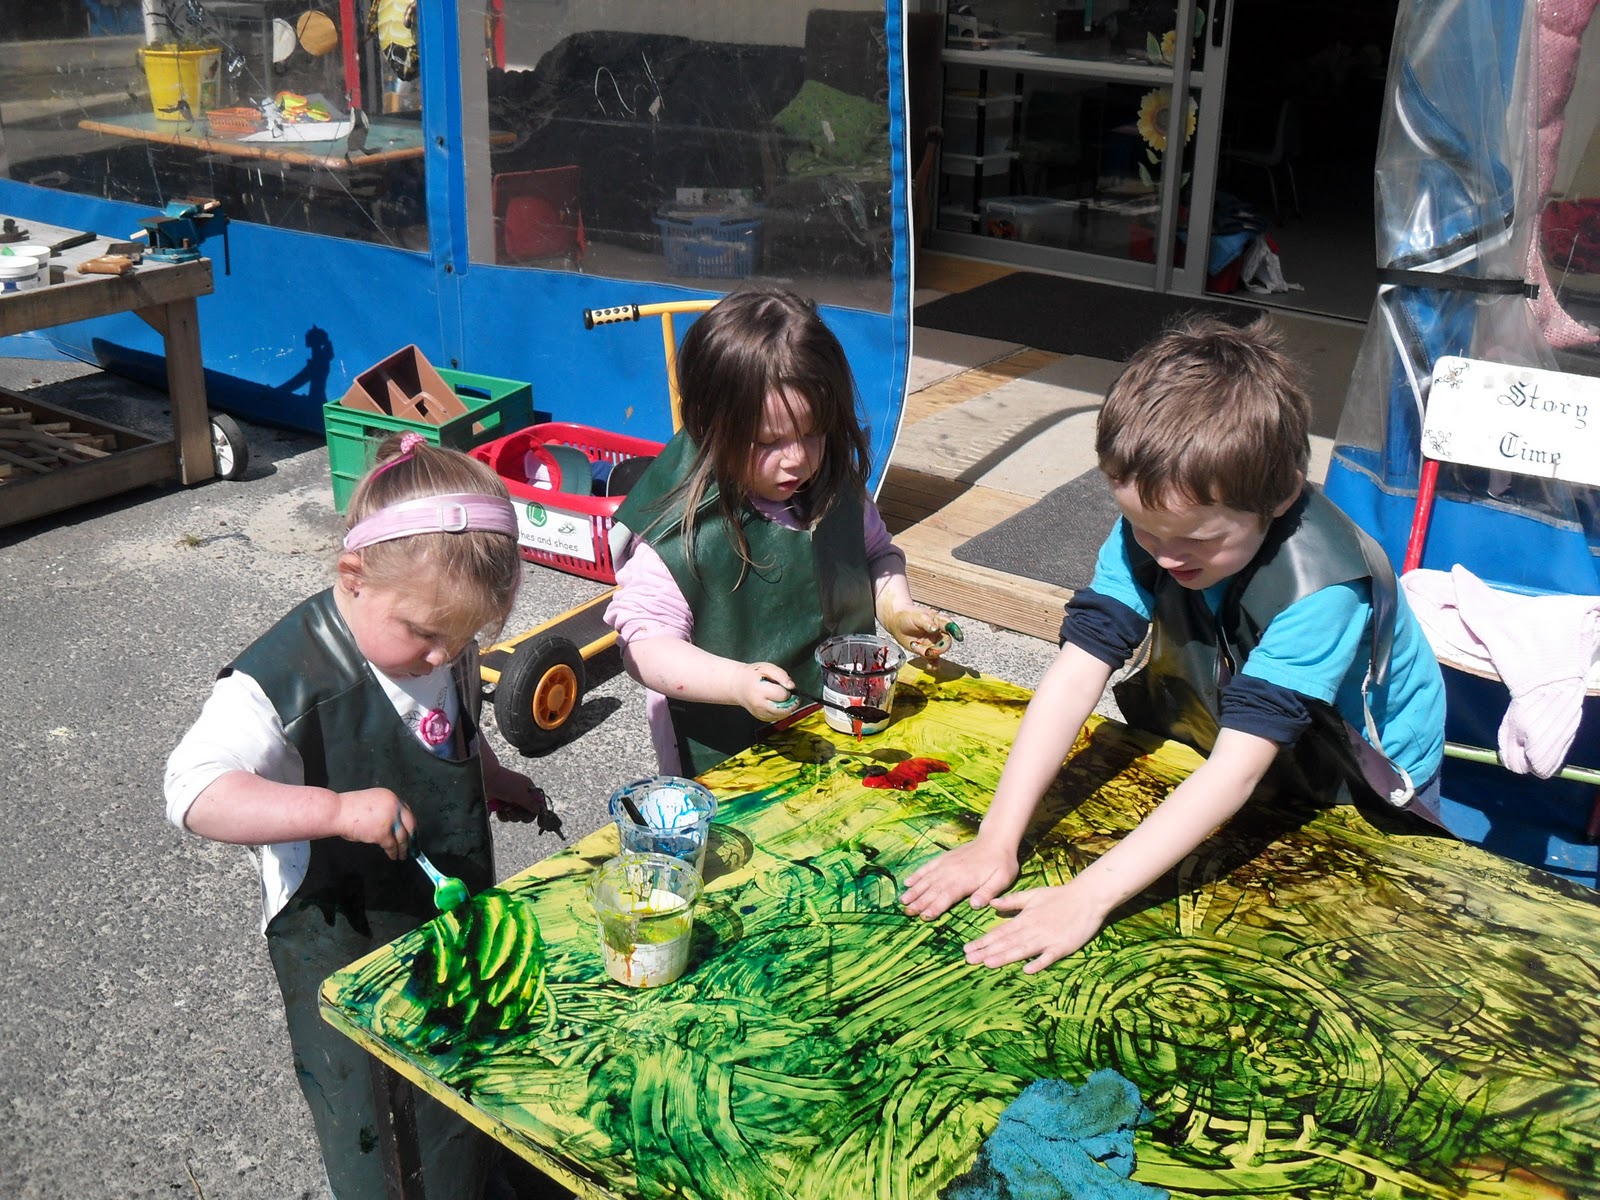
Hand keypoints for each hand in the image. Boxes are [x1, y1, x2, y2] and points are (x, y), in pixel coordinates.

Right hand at [335, 787, 413, 859]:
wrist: (337, 812)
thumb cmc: (349, 808)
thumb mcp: (372, 803)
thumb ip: (384, 810)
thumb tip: (392, 825)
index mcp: (391, 797)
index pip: (406, 811)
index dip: (410, 823)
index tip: (412, 832)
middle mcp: (394, 806)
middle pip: (410, 823)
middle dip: (413, 836)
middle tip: (415, 846)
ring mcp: (390, 820)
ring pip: (402, 837)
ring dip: (404, 848)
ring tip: (404, 855)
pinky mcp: (383, 833)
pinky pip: (392, 845)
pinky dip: (393, 852)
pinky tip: (393, 856)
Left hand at [485, 768, 562, 835]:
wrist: (484, 778)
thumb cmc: (505, 783)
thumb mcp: (521, 794)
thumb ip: (532, 804)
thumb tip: (540, 811)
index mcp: (528, 789)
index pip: (538, 803)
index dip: (537, 812)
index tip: (538, 821)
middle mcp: (520, 794)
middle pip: (526, 812)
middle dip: (520, 814)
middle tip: (514, 811)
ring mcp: (510, 799)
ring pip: (515, 815)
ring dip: (510, 815)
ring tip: (505, 810)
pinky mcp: (499, 804)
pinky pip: (505, 815)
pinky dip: (502, 815)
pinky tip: (498, 810)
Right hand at [736, 661, 800, 722]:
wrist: (738, 685)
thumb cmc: (752, 675)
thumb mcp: (767, 668)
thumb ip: (781, 675)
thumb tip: (792, 686)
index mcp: (760, 690)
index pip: (783, 695)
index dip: (788, 690)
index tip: (785, 686)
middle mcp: (759, 704)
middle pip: (784, 709)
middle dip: (791, 702)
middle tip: (788, 694)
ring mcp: (759, 713)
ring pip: (781, 715)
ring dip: (787, 708)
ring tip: (782, 698)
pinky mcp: (760, 717)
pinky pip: (776, 718)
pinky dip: (781, 712)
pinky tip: (777, 703)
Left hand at [882, 606, 953, 659]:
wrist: (896, 623)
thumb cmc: (908, 616)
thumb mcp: (917, 616)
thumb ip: (927, 623)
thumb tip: (935, 629)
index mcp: (938, 621)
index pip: (949, 625)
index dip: (955, 631)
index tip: (958, 637)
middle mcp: (938, 633)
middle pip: (946, 642)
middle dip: (940, 648)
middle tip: (929, 650)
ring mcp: (932, 643)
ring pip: (938, 652)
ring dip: (930, 653)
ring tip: (916, 647)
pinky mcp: (926, 651)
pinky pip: (933, 660)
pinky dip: (933, 665)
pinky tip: (931, 667)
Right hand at [899, 836, 1018, 918]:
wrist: (996, 840)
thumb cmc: (1001, 863)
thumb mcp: (1002, 879)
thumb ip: (987, 892)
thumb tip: (974, 905)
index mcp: (965, 880)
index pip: (946, 896)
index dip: (935, 907)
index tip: (923, 916)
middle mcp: (952, 872)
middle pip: (933, 890)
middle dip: (919, 902)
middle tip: (907, 912)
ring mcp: (946, 864)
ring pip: (927, 879)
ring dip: (914, 890)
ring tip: (902, 901)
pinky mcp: (944, 858)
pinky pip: (927, 867)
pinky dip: (917, 874)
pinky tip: (907, 882)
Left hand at [962, 882, 1107, 972]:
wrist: (1086, 897)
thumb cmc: (1059, 896)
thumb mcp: (1032, 895)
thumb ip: (1012, 901)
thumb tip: (992, 903)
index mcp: (1025, 918)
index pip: (1000, 932)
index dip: (983, 941)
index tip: (967, 949)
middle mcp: (1032, 929)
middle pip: (1006, 942)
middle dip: (986, 951)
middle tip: (968, 960)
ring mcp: (1047, 938)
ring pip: (1022, 949)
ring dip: (1005, 957)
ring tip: (987, 964)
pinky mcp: (1063, 946)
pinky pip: (1049, 957)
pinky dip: (1038, 963)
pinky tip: (1027, 970)